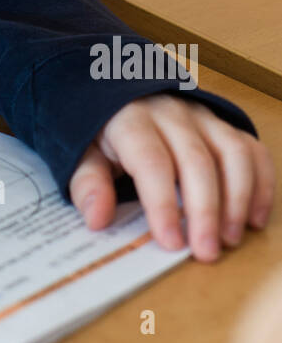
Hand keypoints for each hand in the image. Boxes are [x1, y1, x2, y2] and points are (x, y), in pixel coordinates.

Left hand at [69, 95, 274, 261]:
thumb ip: (88, 183)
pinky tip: (254, 219)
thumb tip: (98, 218)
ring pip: (232, 153)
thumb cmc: (101, 130)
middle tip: (207, 252)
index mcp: (132, 120)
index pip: (152, 161)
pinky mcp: (224, 125)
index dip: (163, 204)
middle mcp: (172, 113)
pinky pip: (251, 150)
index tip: (171, 242)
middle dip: (205, 211)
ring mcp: (203, 117)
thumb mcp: (82, 152)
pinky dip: (261, 184)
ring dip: (238, 198)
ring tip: (231, 238)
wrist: (118, 91)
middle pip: (197, 161)